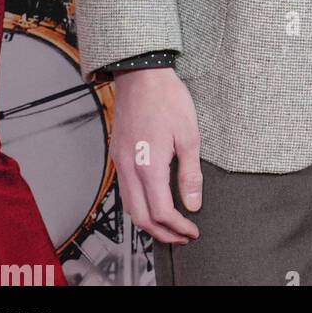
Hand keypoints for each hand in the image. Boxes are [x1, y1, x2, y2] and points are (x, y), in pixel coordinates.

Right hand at [111, 67, 203, 243]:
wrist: (142, 75)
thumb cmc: (167, 99)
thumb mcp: (189, 135)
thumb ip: (190, 173)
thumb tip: (193, 203)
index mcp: (148, 166)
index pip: (161, 212)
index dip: (178, 227)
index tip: (192, 230)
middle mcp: (129, 169)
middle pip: (141, 217)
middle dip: (162, 233)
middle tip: (181, 236)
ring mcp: (120, 162)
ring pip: (130, 206)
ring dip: (149, 222)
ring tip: (169, 225)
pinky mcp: (118, 155)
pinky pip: (125, 191)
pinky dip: (139, 205)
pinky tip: (153, 202)